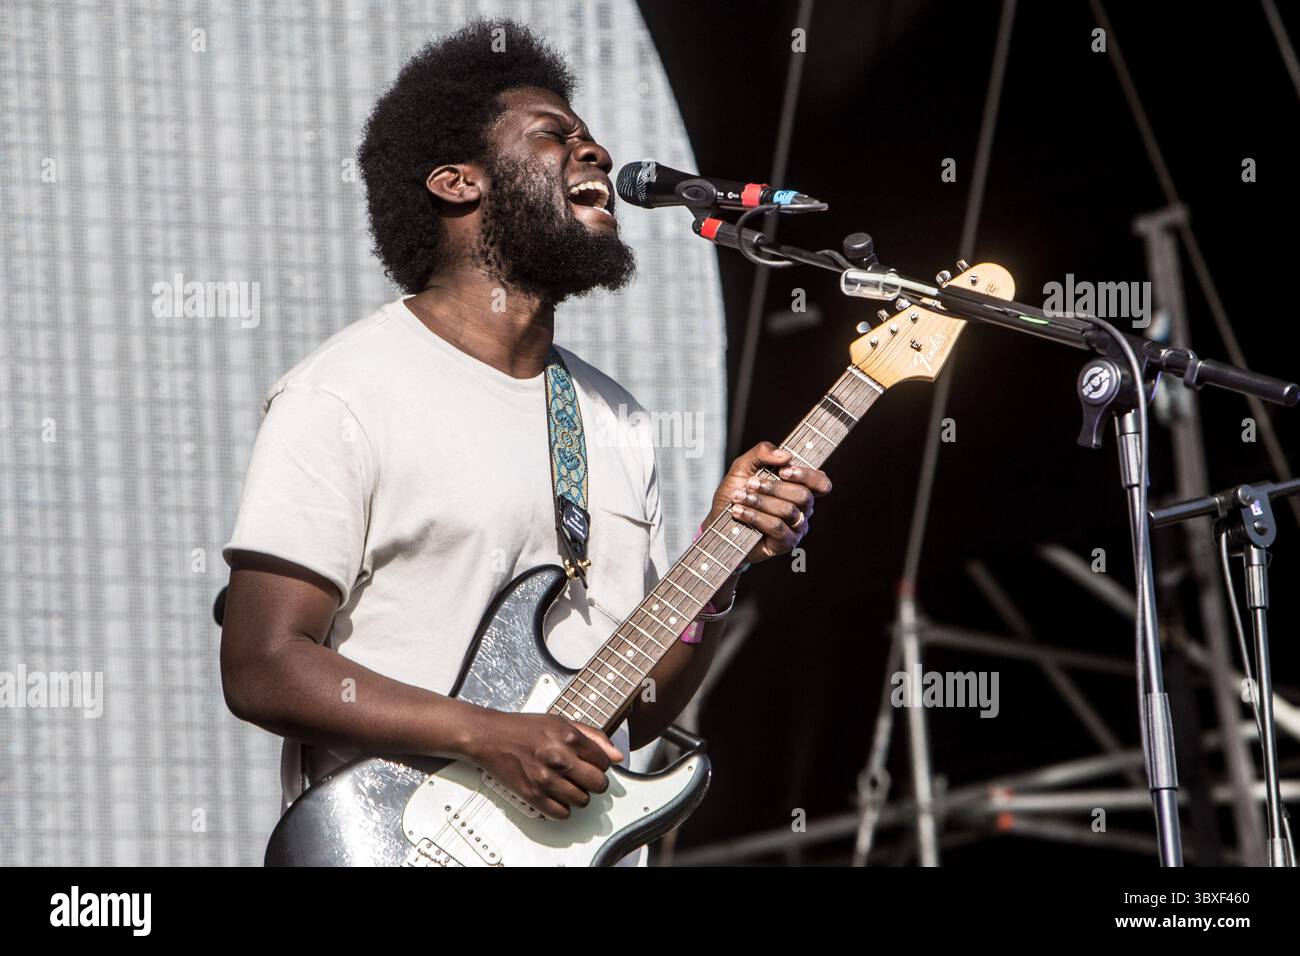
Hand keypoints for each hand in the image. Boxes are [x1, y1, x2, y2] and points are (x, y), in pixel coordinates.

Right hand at [464, 711, 623, 819]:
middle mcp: (559, 759)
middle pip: (598, 784)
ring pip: (583, 801)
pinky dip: (562, 807)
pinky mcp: (533, 795)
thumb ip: (593, 737)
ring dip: (579, 795)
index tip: (590, 762)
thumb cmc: (524, 729)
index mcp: (569, 738)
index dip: (599, 764)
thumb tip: (617, 756)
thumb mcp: (562, 722)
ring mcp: (546, 779)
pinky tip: (555, 794)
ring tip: (567, 784)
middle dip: (594, 782)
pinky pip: (562, 813)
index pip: (605, 762)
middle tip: (583, 777)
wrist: (491, 737)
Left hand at [709, 441, 831, 563]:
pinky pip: (777, 527)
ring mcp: (797, 527)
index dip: (807, 476)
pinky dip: (756, 517)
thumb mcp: (743, 466)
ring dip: (760, 502)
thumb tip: (786, 456)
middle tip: (750, 483)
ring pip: (788, 511)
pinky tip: (739, 512)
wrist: (718, 520)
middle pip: (803, 495)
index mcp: (799, 487)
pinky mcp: (786, 543)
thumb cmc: (735, 492)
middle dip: (774, 487)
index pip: (820, 482)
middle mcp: (803, 509)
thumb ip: (762, 453)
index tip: (784, 471)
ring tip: (739, 497)